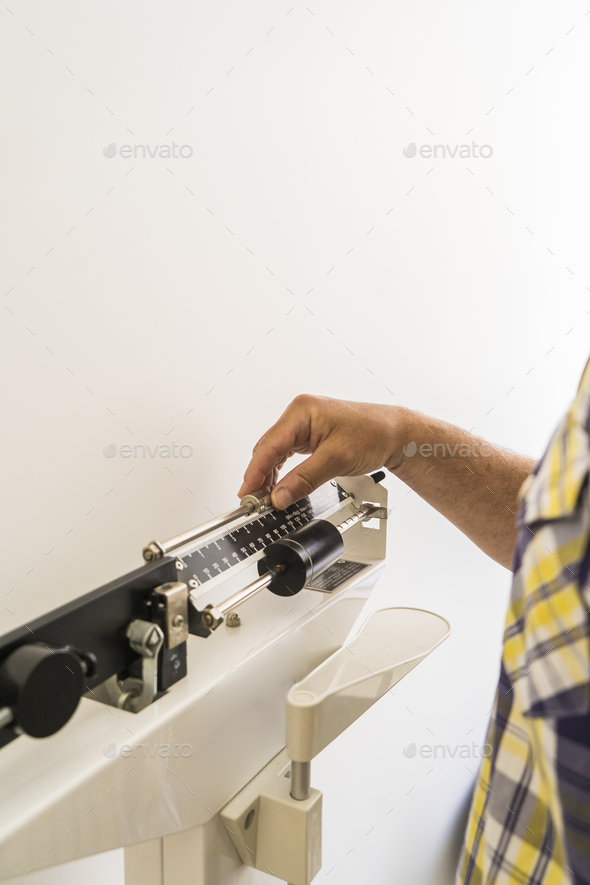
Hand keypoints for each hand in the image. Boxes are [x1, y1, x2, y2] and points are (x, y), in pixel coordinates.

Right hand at [237, 394, 409, 509]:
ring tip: (265, 497)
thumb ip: (304, 480)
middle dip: (259, 476)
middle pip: (268, 448)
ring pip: (275, 452)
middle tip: (254, 501)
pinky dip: (280, 470)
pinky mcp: (309, 434)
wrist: (394, 433)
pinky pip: (286, 453)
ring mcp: (303, 423)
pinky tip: (278, 485)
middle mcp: (299, 414)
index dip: (254, 472)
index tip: (247, 493)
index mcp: (302, 411)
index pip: (269, 445)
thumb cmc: (373, 434)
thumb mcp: (336, 460)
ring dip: (268, 475)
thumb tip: (279, 496)